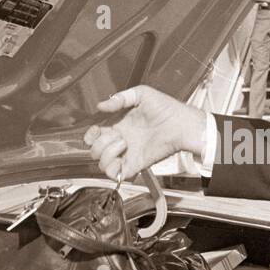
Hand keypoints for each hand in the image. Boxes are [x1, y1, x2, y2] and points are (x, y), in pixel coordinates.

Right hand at [83, 86, 209, 181]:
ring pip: (101, 164)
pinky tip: (122, 155)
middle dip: (99, 144)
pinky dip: (113, 169)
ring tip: (123, 144)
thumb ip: (119, 98)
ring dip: (106, 154)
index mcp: (119, 126)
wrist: (180, 123)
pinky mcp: (135, 164)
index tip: (96, 130)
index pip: (94, 136)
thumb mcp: (141, 94)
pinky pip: (116, 175)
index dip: (89, 136)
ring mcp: (127, 154)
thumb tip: (101, 106)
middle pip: (94, 151)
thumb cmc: (165, 108)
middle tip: (117, 136)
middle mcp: (120, 142)